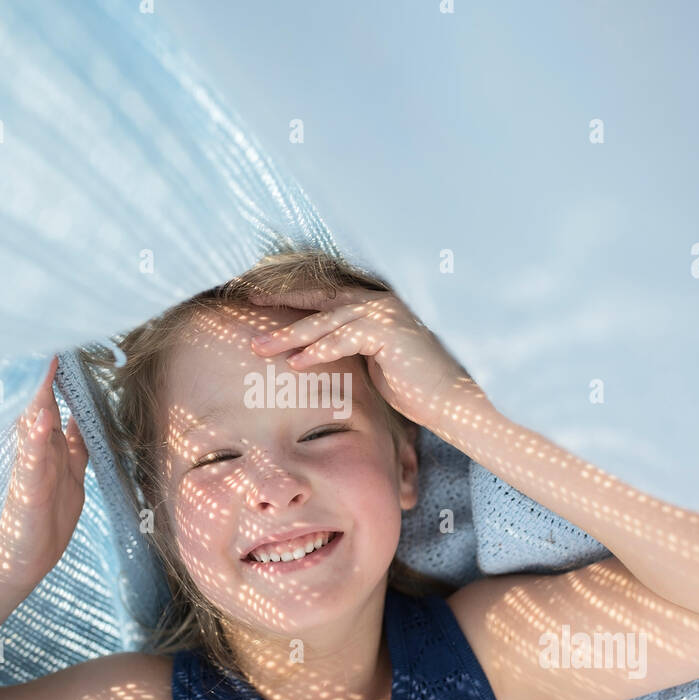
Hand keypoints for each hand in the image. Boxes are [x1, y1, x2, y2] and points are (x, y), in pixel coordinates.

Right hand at [0, 356, 88, 591]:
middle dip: (42, 381)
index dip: (54, 381)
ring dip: (38, 402)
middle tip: (44, 345)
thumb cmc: (43, 525)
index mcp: (48, 452)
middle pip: (39, 412)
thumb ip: (70, 448)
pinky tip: (44, 421)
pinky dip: (37, 443)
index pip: (50, 408)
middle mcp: (35, 458)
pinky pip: (33, 466)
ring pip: (33, 432)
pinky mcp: (27, 498)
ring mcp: (29, 475)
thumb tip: (74, 417)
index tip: (57, 349)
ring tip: (41, 372)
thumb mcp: (67, 479)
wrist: (20, 569)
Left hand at [246, 284, 479, 432]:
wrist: (450, 400)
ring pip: (325, 321)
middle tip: (248, 306)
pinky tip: (295, 363)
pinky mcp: (387, 332)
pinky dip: (318, 351)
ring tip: (259, 347)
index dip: (291, 299)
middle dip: (281, 303)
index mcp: (372, 306)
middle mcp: (378, 302)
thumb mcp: (371, 363)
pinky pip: (344, 340)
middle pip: (319, 302)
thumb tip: (311, 352)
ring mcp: (384, 314)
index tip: (259, 302)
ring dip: (289, 335)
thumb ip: (346, 349)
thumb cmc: (413, 387)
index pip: (324, 299)